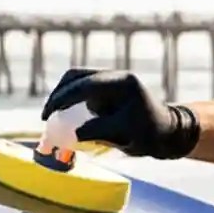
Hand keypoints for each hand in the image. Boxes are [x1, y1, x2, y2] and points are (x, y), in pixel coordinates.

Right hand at [40, 69, 198, 158]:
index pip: (84, 84)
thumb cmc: (150, 135)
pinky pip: (81, 90)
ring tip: (52, 118)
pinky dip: (69, 101)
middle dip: (58, 95)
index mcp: (121, 82)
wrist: (167, 134)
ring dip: (62, 97)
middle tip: (46, 117)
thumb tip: (72, 133)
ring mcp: (109, 82)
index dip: (61, 98)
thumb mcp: (125, 135)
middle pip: (75, 76)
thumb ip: (98, 131)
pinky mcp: (106, 91)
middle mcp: (114, 76)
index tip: (48, 116)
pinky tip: (63, 117)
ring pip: (76, 81)